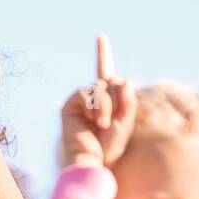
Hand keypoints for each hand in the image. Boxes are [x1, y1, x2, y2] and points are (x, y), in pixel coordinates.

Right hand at [59, 34, 137, 167]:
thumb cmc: (110, 147)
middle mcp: (92, 97)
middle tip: (111, 121)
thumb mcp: (126, 122)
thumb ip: (128, 101)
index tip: (100, 37)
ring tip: (103, 124)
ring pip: (100, 87)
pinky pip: (87, 93)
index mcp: (107, 99)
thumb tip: (123, 79)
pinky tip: (94, 121)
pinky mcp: (70, 104)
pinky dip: (96, 106)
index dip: (102, 54)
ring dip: (107, 105)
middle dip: (118, 99)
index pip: (105, 72)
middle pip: (111, 81)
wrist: (93, 161)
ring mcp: (80, 100)